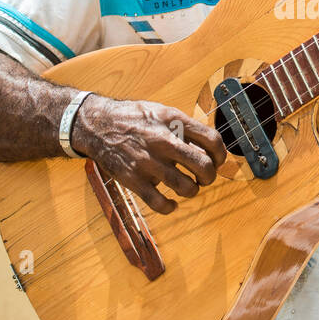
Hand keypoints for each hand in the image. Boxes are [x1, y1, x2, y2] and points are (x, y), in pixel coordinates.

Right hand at [70, 95, 225, 214]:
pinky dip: (171, 207)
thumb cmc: (133, 118)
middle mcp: (163, 142)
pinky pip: (160, 203)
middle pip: (203, 166)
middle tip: (205, 177)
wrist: (97, 125)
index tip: (217, 160)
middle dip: (210, 176)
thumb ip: (184, 127)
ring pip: (186, 187)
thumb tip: (208, 146)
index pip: (212, 140)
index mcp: (173, 122)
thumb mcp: (161, 112)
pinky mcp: (133, 180)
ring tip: (188, 187)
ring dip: (192, 191)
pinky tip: (172, 203)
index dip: (221, 154)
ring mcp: (148, 162)